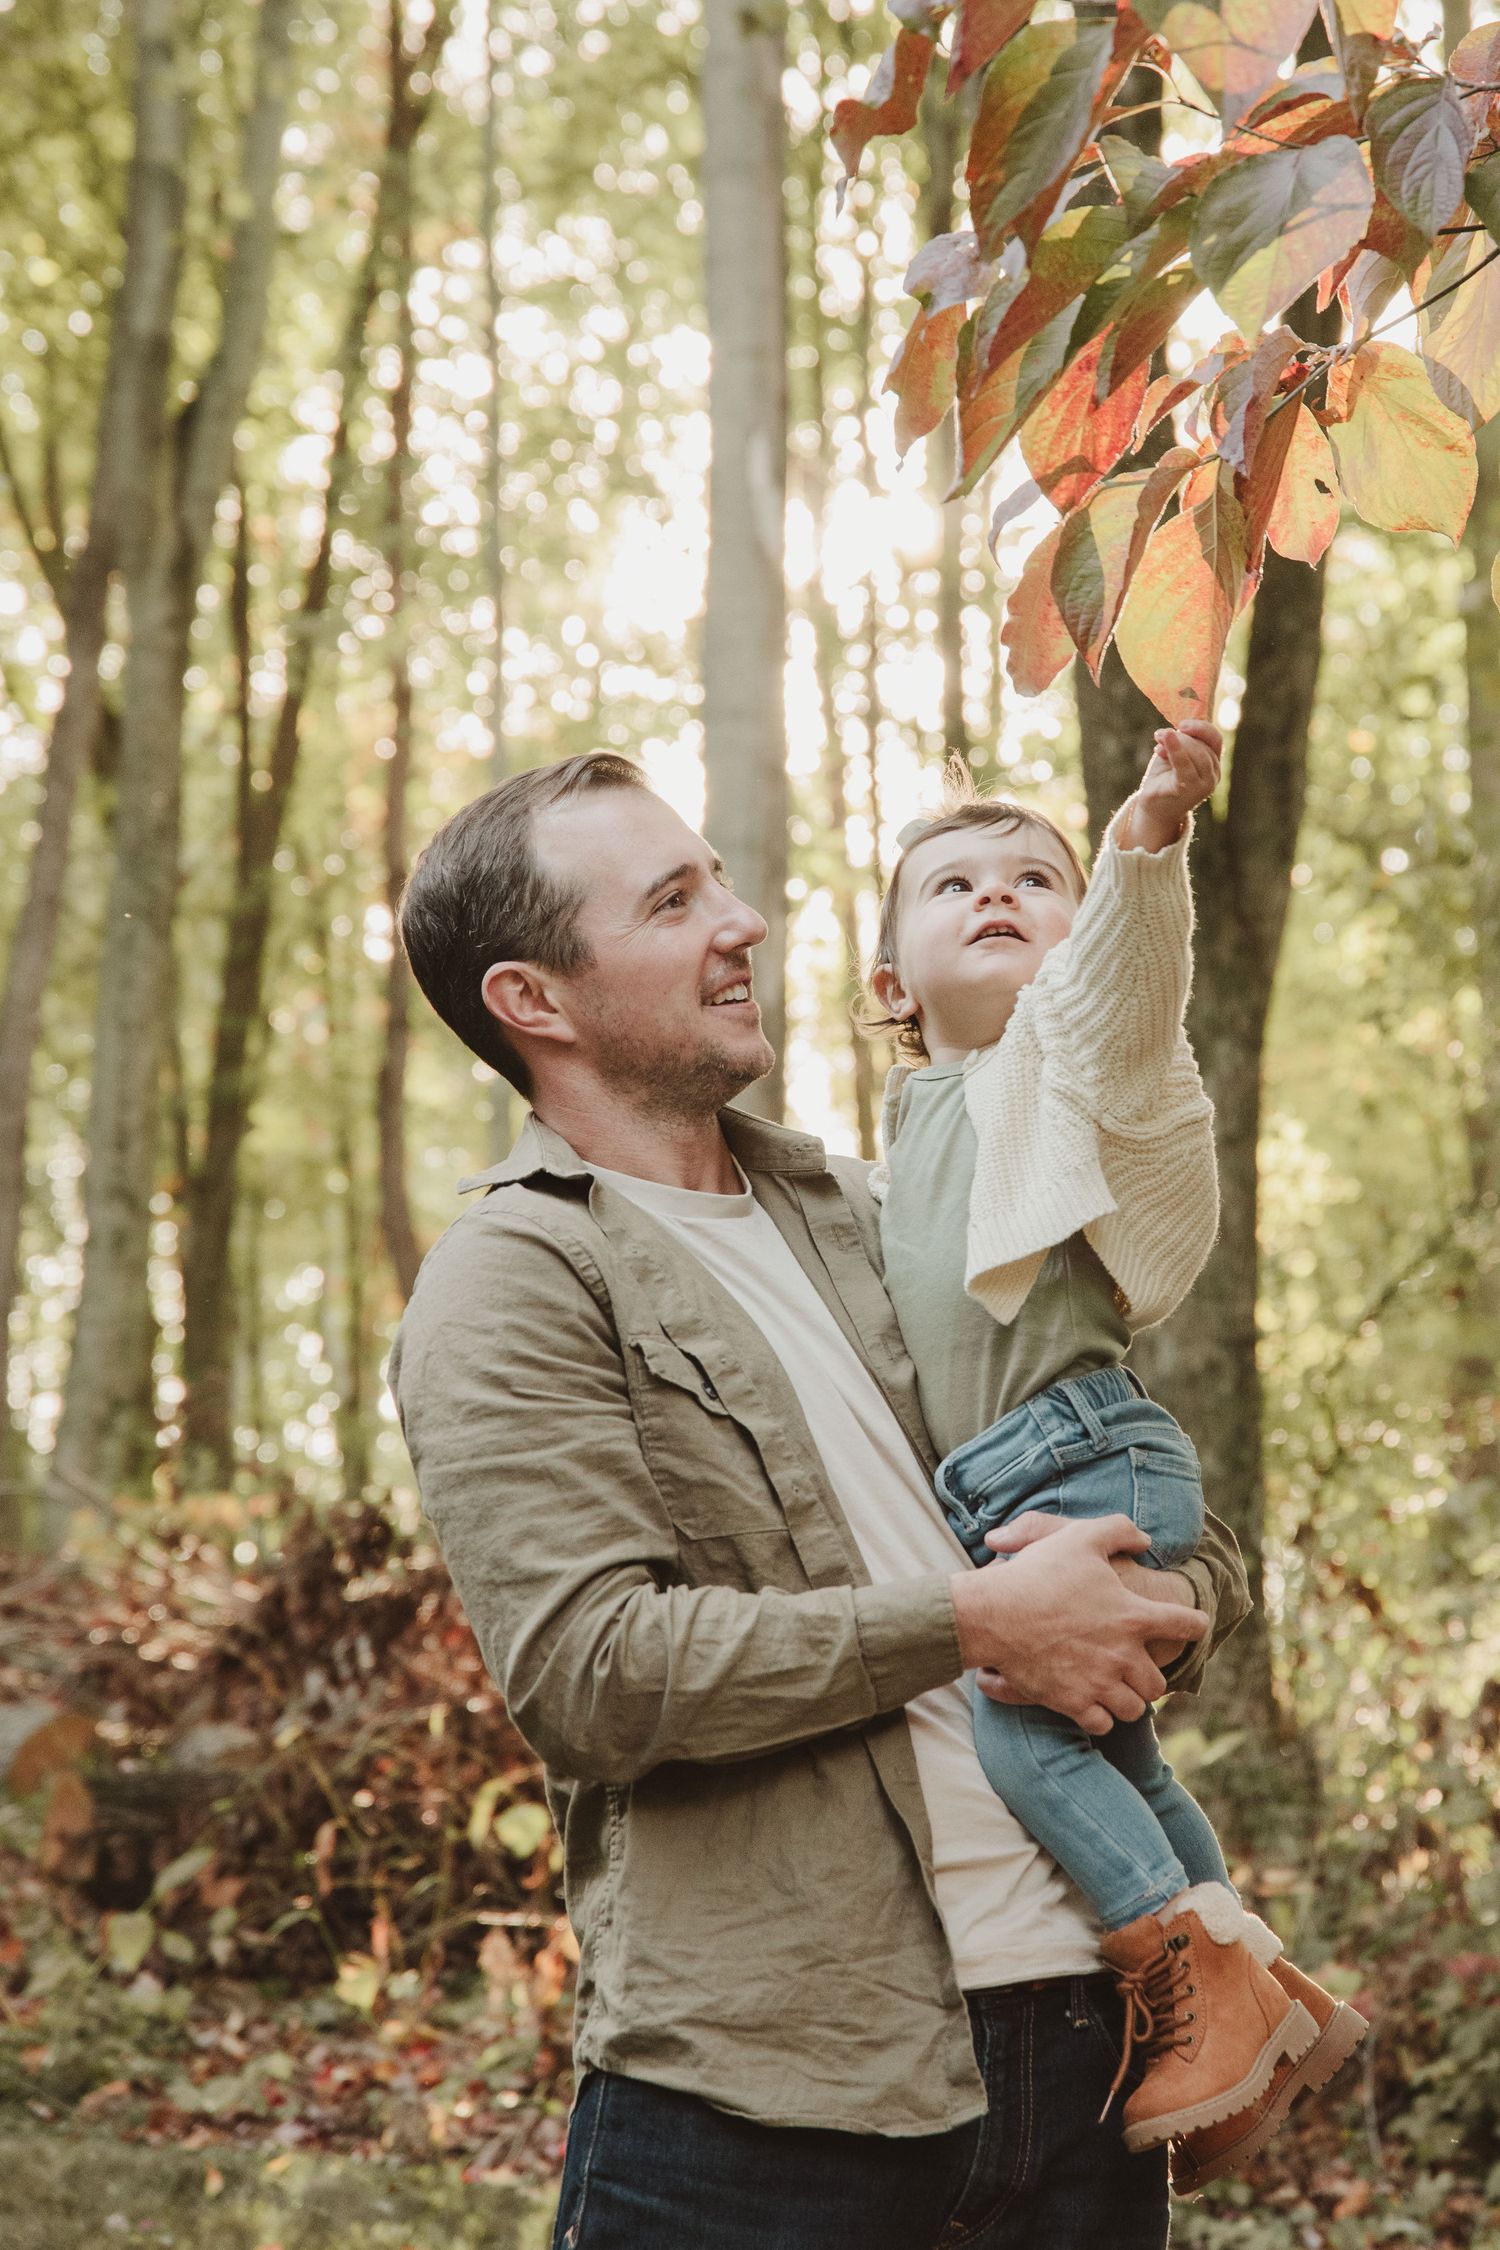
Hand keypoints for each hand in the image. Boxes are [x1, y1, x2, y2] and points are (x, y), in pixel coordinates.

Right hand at [948, 1513, 1205, 1736]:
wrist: (995, 1614)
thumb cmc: (1038, 1573)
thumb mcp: (1081, 1536)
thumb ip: (1119, 1531)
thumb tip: (1144, 1540)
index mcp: (1133, 1616)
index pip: (1185, 1625)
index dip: (1194, 1624)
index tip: (1194, 1626)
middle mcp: (1123, 1655)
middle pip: (1157, 1682)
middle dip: (1150, 1676)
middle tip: (1137, 1668)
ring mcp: (1099, 1683)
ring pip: (1133, 1708)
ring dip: (1127, 1699)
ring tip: (1116, 1689)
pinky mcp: (1073, 1703)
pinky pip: (1102, 1724)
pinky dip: (1100, 1717)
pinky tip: (1091, 1704)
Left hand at [1121, 719, 1222, 851]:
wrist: (1155, 808)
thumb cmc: (1165, 779)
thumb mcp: (1173, 755)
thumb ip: (1179, 742)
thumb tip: (1172, 731)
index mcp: (1213, 763)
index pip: (1215, 739)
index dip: (1200, 727)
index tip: (1182, 723)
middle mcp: (1214, 775)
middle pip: (1202, 745)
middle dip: (1180, 737)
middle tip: (1160, 736)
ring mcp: (1204, 784)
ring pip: (1194, 752)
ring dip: (1174, 743)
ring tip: (1158, 746)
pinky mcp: (1189, 790)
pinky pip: (1184, 764)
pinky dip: (1174, 749)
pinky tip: (1164, 739)